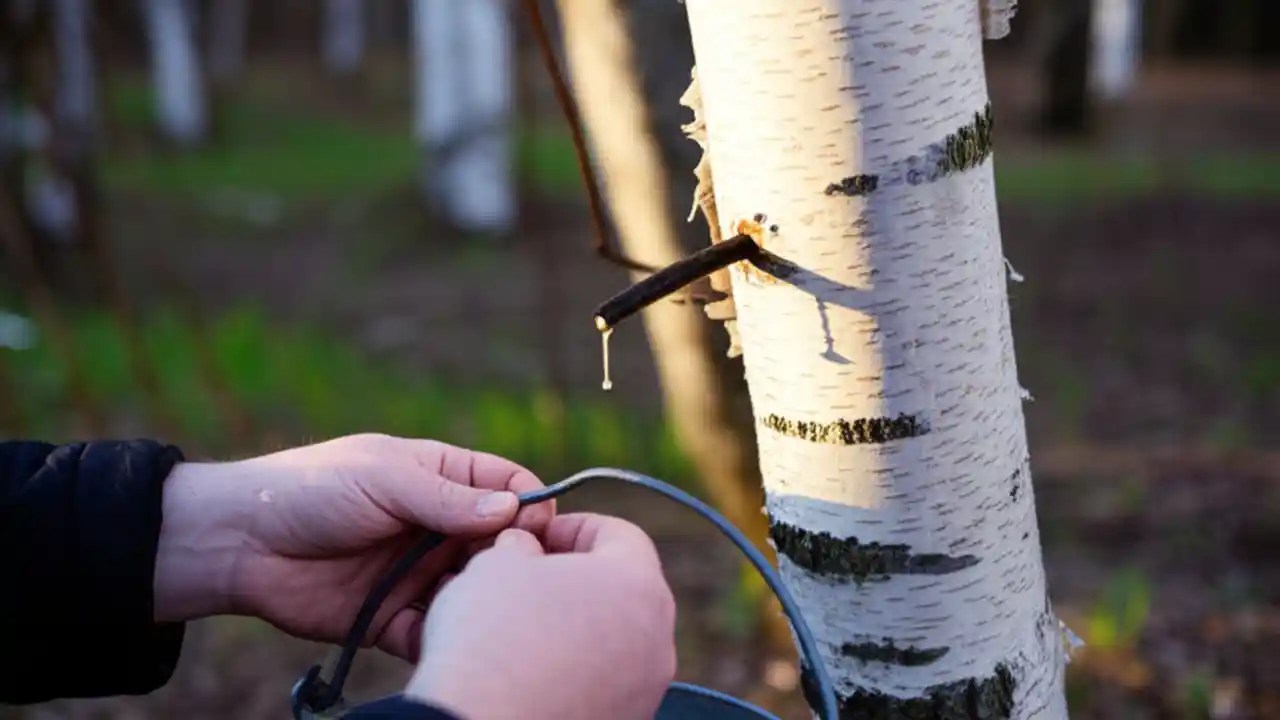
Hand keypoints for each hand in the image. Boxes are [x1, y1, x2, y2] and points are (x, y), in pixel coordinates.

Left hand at [153, 433, 552, 659]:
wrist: (239, 542)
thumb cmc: (311, 489)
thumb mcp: (383, 478)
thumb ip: (446, 497)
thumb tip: (513, 510)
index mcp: (440, 477)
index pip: (507, 487)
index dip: (530, 505)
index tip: (535, 528)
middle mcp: (436, 526)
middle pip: (500, 542)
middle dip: (516, 558)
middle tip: (516, 574)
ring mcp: (417, 572)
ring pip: (474, 590)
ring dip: (484, 599)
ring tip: (484, 606)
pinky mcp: (392, 617)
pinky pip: (433, 632)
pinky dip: (445, 635)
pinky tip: (447, 634)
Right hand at [404, 515, 676, 719]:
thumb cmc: (491, 637)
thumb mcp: (496, 564)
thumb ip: (521, 544)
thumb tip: (526, 549)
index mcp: (639, 584)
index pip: (619, 534)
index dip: (571, 527)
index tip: (532, 536)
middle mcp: (658, 639)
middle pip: (620, 589)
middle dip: (572, 578)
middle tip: (522, 580)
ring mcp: (645, 689)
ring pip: (611, 639)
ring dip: (570, 627)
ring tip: (515, 630)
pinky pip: (601, 682)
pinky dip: (570, 670)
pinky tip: (524, 673)